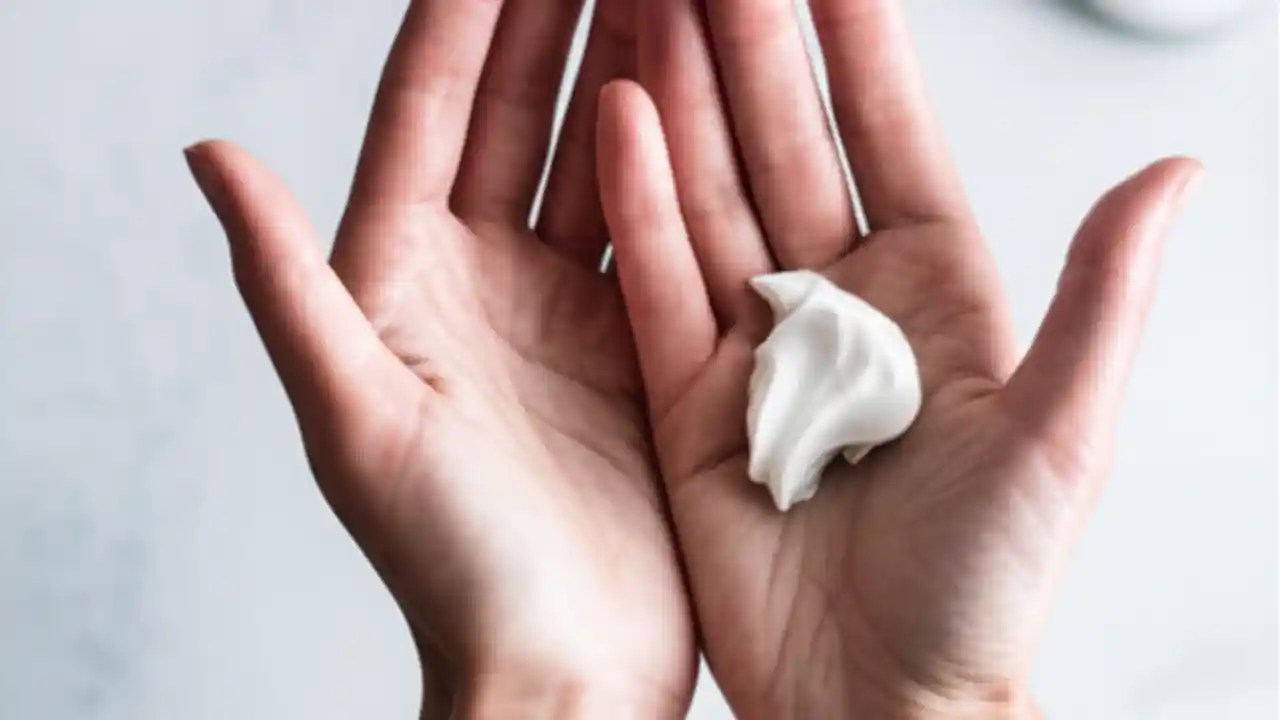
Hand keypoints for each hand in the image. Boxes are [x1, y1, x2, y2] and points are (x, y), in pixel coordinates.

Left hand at [184, 2, 694, 716]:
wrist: (562, 664)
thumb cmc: (450, 566)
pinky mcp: (642, 340)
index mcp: (403, 279)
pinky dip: (684, 155)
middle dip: (561, 17)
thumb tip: (207, 152)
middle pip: (520, 115)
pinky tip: (714, 88)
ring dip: (633, 68)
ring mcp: (569, 305)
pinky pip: (662, 224)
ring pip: (600, 156)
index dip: (466, 15)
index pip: (431, 113)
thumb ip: (286, 285)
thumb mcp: (353, 418)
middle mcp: (483, 278)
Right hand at [598, 1, 1200, 716]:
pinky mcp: (690, 400)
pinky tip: (621, 118)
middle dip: (749, 42)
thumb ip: (1102, 296)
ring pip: (713, 194)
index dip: (857, 40)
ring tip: (654, 4)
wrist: (878, 702)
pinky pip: (656, 281)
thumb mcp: (1062, 436)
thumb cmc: (981, 591)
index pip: (889, 134)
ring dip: (684, 95)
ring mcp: (758, 350)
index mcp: (934, 297)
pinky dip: (637, 201)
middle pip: (786, 145)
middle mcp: (839, 310)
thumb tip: (1174, 169)